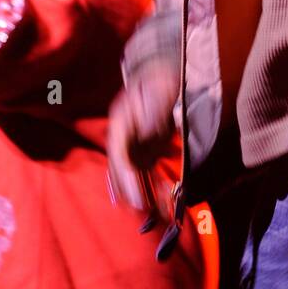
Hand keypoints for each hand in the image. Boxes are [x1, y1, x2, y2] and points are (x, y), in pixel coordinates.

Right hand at [107, 58, 180, 212]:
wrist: (162, 75)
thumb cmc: (160, 82)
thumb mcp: (158, 91)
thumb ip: (153, 111)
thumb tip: (148, 132)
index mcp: (120, 125)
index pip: (119, 156)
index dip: (126, 178)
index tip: (136, 197)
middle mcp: (123, 141)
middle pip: (122, 173)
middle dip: (133, 193)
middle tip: (147, 212)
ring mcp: (133, 148)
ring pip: (133, 178)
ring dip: (144, 196)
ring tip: (161, 213)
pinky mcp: (146, 154)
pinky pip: (148, 175)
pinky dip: (155, 188)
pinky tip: (168, 201)